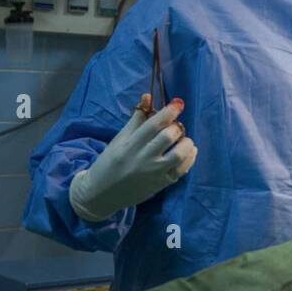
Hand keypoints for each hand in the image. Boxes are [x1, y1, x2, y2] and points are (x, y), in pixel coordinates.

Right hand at [69, 94, 197, 221]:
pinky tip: (189, 151)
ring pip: (179, 154)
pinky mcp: (161, 184)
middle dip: (176, 127)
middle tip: (176, 126)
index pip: (154, 124)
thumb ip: (136, 119)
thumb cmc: (109, 162)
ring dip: (186, 142)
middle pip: (168, 137)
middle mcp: (143, 159)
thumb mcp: (119, 139)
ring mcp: (153, 173)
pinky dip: (190, 157)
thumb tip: (148, 97)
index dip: (169, 112)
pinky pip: (182, 169)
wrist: (102, 194)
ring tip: (183, 139)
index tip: (178, 103)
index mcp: (130, 145)